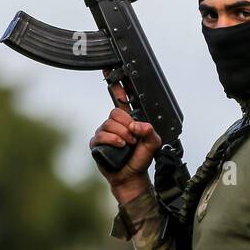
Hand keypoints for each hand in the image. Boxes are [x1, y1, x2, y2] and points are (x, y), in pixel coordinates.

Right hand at [90, 80, 161, 203]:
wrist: (132, 176)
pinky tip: (120, 146)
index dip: (117, 87)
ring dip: (122, 134)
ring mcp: (104, 133)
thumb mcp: (153, 143)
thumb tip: (137, 125)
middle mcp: (115, 125)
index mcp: (128, 120)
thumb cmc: (141, 158)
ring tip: (128, 144)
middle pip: (115, 112)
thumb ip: (150, 131)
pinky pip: (101, 136)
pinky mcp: (97, 144)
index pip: (121, 100)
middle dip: (127, 124)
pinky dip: (113, 140)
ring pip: (109, 124)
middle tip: (134, 137)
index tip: (112, 72)